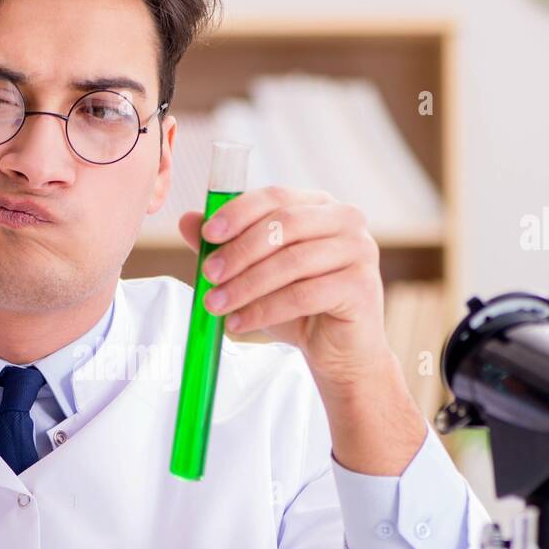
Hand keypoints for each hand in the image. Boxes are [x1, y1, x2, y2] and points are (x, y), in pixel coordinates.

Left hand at [177, 186, 390, 388]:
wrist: (338, 352)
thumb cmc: (299, 308)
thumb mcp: (256, 273)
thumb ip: (227, 245)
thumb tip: (187, 220)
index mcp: (320, 205)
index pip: (276, 196)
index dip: (238, 212)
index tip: (207, 234)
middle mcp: (345, 219)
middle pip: (284, 225)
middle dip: (239, 251)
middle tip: (207, 275)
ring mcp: (359, 250)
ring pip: (292, 262)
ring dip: (246, 285)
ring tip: (216, 305)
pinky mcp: (361, 287)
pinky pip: (304, 295)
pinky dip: (265, 310)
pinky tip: (239, 324)